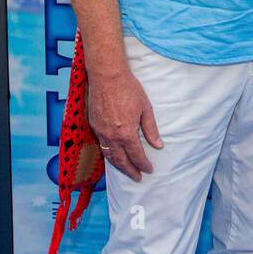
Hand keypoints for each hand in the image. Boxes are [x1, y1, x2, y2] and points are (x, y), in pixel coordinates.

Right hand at [87, 66, 163, 180]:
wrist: (107, 76)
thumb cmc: (128, 89)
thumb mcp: (145, 108)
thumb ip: (151, 129)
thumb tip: (158, 145)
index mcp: (126, 133)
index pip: (136, 155)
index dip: (143, 164)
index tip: (149, 170)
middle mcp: (112, 136)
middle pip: (121, 160)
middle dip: (130, 171)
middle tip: (138, 177)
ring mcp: (101, 132)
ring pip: (109, 155)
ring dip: (118, 165)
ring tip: (126, 170)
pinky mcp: (94, 125)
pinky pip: (101, 145)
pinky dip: (108, 154)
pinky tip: (113, 154)